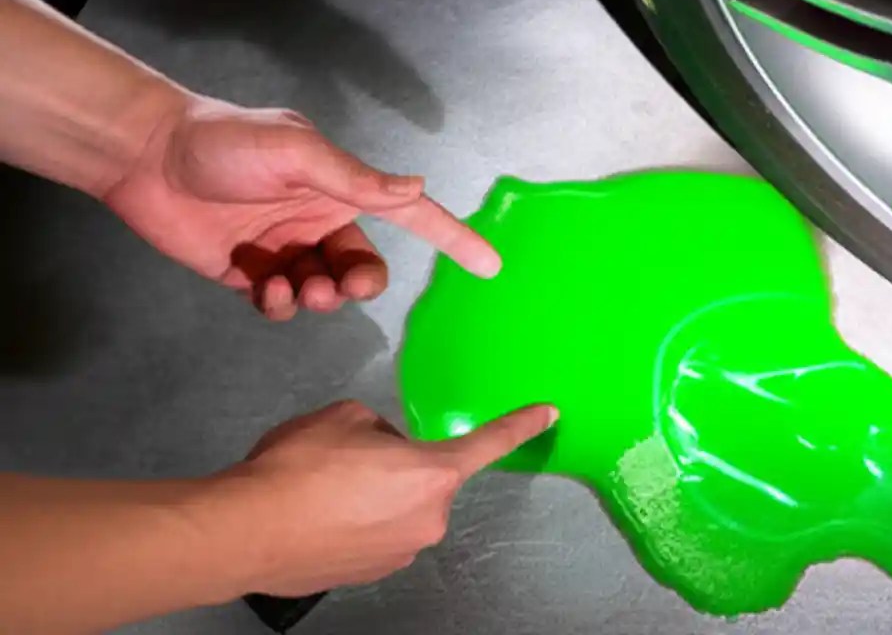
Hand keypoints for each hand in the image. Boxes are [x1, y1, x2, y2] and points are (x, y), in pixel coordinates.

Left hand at [102, 96, 499, 320]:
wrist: (146, 157)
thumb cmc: (224, 142)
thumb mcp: (296, 152)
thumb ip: (355, 179)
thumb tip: (416, 187)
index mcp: (341, 188)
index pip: (411, 215)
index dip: (453, 238)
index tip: (490, 264)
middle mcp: (320, 220)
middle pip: (368, 268)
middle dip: (361, 284)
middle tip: (337, 285)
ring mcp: (287, 250)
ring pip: (327, 293)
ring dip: (319, 298)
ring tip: (293, 288)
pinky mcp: (251, 274)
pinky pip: (283, 306)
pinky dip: (280, 306)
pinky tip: (264, 289)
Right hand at [215, 399, 556, 595]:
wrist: (246, 531)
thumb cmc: (299, 468)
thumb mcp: (346, 417)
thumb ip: (381, 429)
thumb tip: (383, 447)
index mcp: (433, 474)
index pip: (489, 444)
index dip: (520, 425)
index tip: (548, 414)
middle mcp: (428, 520)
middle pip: (426, 478)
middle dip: (396, 464)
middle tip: (346, 459)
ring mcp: (401, 553)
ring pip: (398, 507)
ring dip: (372, 496)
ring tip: (321, 490)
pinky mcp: (371, 573)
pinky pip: (375, 534)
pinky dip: (354, 522)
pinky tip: (317, 515)